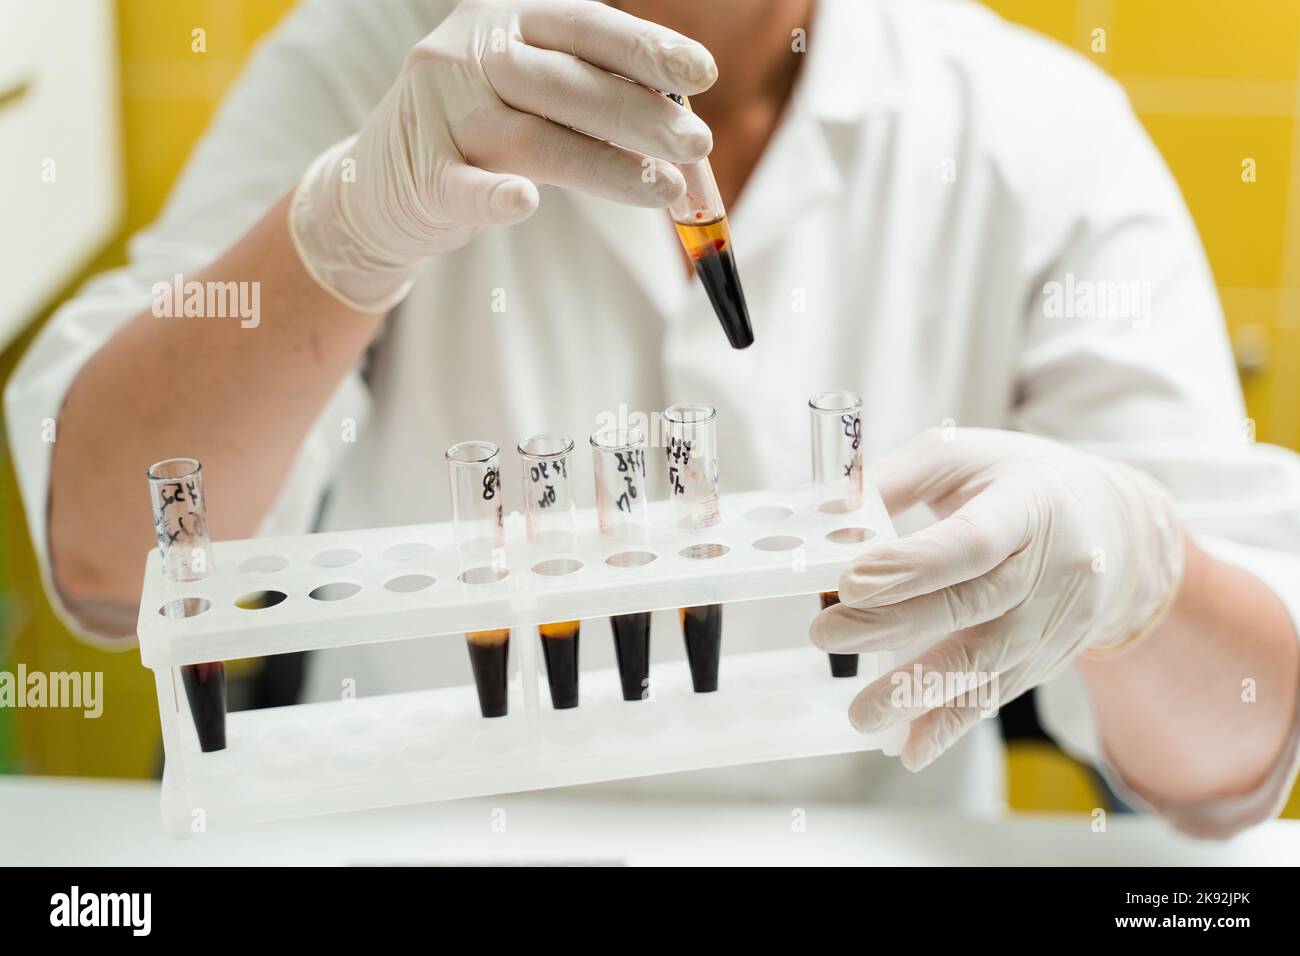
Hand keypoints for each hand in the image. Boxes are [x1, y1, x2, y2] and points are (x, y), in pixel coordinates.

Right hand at [290, 0, 715, 311]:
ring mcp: (438, 113)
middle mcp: (467, 53)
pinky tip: (524, 202)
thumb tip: (690, 135)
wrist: (380, 184)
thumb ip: (602, 103)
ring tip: (664, 190)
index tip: (702, 75)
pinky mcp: (419, 176)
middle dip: (639, 115)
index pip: (585, 24)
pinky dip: (493, 195)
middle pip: (565, 81)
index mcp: (504, 18)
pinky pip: (460, 186)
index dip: (646, 49)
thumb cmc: (482, 134)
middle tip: (696, 145)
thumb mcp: (537, 97)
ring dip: (605, 166)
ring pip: (531, 138)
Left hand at [811, 427, 1185, 769]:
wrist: (1115, 527)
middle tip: (826, 632)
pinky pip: (997, 695)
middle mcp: (1050, 567)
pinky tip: (911, 748)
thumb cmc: (1019, 480)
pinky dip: (952, 725)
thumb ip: (896, 479)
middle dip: (891, 625)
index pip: (971, 541)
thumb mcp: (964, 455)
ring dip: (917, 691)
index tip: (851, 581)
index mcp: (1029, 505)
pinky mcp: (1046, 658)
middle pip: (969, 605)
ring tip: (861, 713)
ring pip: (984, 661)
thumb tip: (829, 512)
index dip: (913, 565)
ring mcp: (1053, 620)